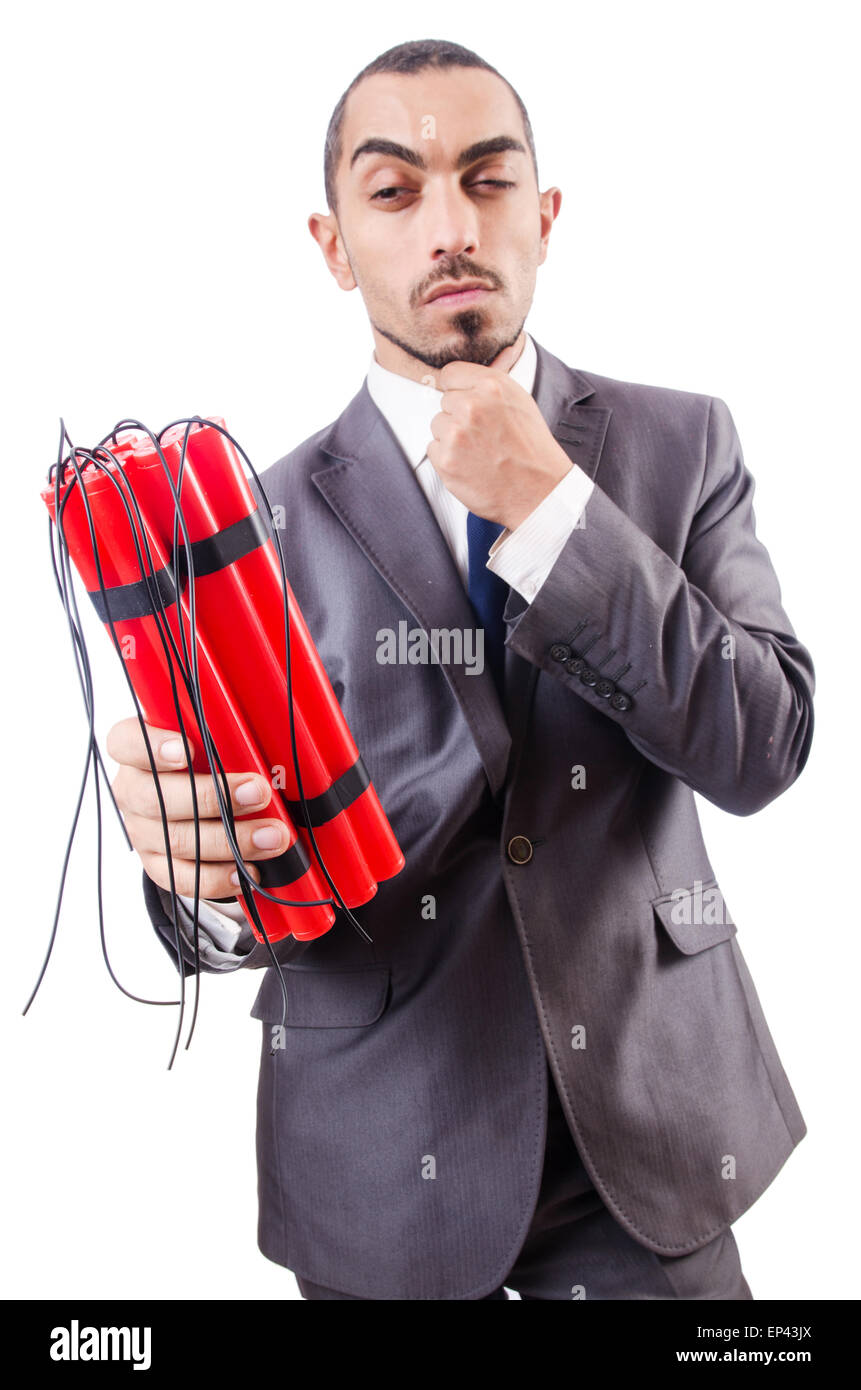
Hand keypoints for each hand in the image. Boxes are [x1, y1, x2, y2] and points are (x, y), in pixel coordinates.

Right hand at [107, 716, 287, 898]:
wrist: (192, 804)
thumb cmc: (206, 760)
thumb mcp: (209, 738)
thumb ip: (225, 731)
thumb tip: (274, 719)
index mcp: (136, 750)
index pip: (126, 742)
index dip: (152, 746)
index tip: (188, 749)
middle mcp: (132, 790)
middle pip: (157, 798)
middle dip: (214, 796)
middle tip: (258, 792)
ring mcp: (142, 830)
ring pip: (178, 841)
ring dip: (232, 841)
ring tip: (273, 837)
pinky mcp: (156, 864)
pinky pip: (183, 878)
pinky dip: (218, 878)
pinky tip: (247, 872)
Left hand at [426, 341, 572, 529]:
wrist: (539, 491)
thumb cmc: (532, 450)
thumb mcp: (519, 402)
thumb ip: (489, 387)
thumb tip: (466, 377)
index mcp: (491, 386)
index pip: (450, 374)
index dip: (458, 389)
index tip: (465, 402)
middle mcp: (471, 406)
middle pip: (444, 401)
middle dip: (458, 416)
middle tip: (483, 435)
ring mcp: (456, 434)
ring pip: (437, 425)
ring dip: (451, 437)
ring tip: (478, 451)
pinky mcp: (445, 460)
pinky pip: (433, 449)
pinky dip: (447, 458)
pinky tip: (470, 465)